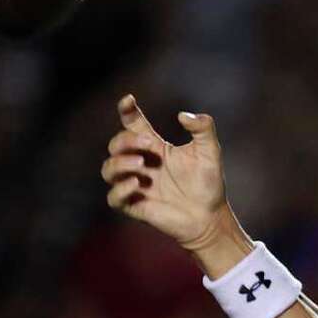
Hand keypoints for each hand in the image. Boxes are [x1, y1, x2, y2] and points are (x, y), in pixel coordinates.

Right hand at [101, 94, 235, 252]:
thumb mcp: (210, 151)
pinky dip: (120, 189)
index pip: (132, 124)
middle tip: (148, 144)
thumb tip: (182, 115)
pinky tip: (137, 184)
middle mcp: (141, 164)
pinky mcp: (135, 207)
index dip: (126, 110)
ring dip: (120, 163)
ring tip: (141, 164)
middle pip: (115, 145)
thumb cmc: (209, 183)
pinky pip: (113, 198)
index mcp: (154, 148)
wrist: (210, 217)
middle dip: (126, 140)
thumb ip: (203, 127)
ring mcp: (136, 186)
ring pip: (108, 170)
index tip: (129, 100)